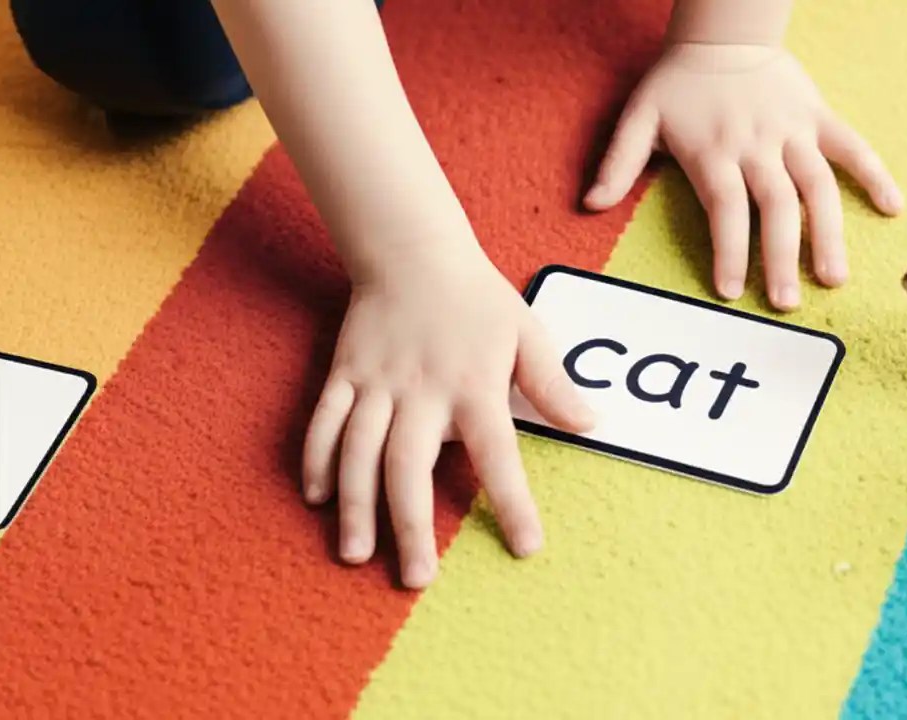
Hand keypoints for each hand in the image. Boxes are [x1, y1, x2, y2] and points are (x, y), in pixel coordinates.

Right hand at [301, 246, 594, 588]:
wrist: (413, 249)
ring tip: (356, 555)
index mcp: (474, 385)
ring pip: (358, 453)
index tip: (525, 546)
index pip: (498, 454)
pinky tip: (317, 500)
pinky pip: (324, 422)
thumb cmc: (477, 297)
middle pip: (409, 467)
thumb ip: (553, 384)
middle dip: (411, 526)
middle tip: (416, 578)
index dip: (512, 502)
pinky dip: (316, 460)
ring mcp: (376, 384)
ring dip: (357, 507)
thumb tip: (591, 423)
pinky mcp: (344, 374)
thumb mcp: (527, 333)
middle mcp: (421, 391)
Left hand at [584, 43, 902, 310]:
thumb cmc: (679, 81)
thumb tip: (589, 204)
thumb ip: (618, 163)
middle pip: (774, 206)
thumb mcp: (639, 116)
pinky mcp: (818, 117)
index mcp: (713, 151)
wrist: (724, 30)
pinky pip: (851, 146)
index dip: (729, 250)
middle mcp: (756, 146)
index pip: (725, 209)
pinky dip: (874, 173)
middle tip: (786, 303)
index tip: (730, 291)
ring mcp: (792, 132)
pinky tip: (892, 208)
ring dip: (828, 233)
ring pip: (817, 186)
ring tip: (835, 277)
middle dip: (781, 257)